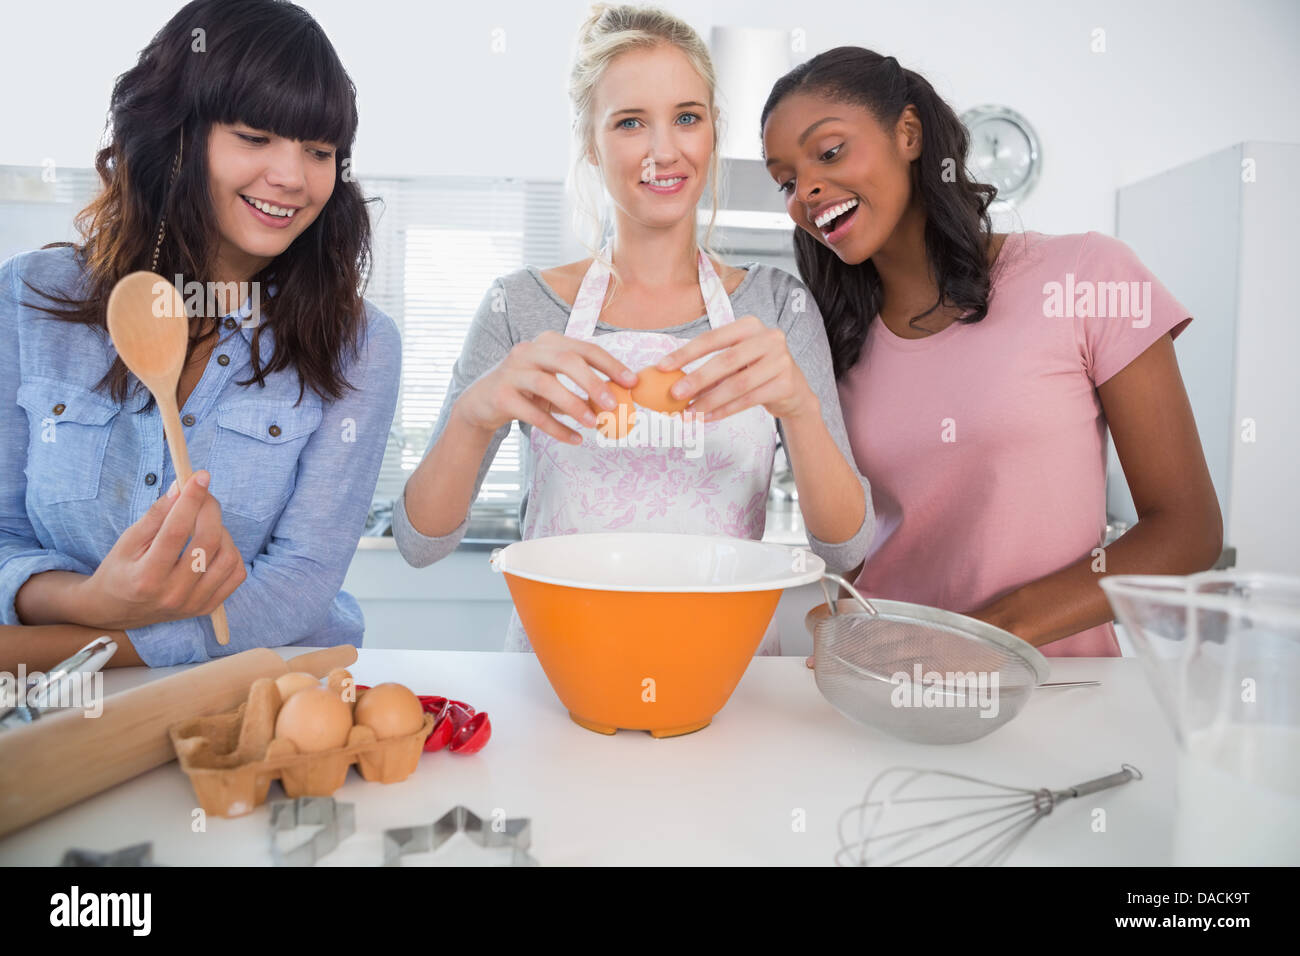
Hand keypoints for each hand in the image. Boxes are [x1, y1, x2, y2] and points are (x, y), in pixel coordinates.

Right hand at [74, 472, 246, 629]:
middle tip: (203, 495)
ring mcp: (194, 604)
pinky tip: (214, 544)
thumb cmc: (120, 570)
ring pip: (228, 557)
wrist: (116, 610)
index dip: (191, 500)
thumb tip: (181, 487)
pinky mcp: (208, 607)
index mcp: (146, 577)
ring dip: (221, 530)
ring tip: (204, 523)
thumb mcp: (128, 540)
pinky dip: (231, 552)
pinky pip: (236, 574)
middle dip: (210, 509)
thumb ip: (156, 515)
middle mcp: (173, 594)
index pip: (176, 531)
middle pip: (208, 542)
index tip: (200, 476)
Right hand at [454, 330, 637, 443]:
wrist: (481, 403)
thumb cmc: (528, 391)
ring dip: (574, 406)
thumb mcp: (555, 383)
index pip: (585, 348)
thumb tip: (619, 400)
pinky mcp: (500, 395)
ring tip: (594, 424)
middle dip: (593, 382)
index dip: (611, 364)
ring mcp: (512, 371)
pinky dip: (556, 428)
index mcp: (548, 342)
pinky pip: (533, 414)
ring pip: (547, 385)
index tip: (632, 382)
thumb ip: (582, 387)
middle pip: (566, 360)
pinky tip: (575, 439)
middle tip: (613, 405)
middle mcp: (529, 351)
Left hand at [656, 315, 816, 420]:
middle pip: (726, 361)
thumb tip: (671, 380)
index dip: (685, 353)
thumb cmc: (756, 371)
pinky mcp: (785, 384)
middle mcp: (768, 338)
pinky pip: (748, 400)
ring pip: (737, 384)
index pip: (713, 338)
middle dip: (697, 379)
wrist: (793, 390)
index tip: (662, 367)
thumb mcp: (736, 361)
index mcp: (750, 325)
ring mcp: (780, 361)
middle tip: (674, 394)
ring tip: (689, 413)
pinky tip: (707, 417)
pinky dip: (724, 411)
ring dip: (709, 400)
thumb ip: (709, 366)